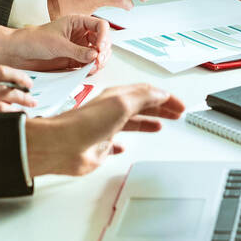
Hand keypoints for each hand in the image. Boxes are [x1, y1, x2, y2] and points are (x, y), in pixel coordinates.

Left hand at [0, 16, 108, 70]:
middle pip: (103, 41)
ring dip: (99, 62)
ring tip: (92, 67)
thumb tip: (94, 55)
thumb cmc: (33, 40)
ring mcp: (78, 48)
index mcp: (77, 22)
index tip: (100, 48)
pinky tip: (87, 70)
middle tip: (98, 60)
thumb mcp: (57, 44)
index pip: (100, 25)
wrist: (18, 53)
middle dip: (104, 52)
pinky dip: (91, 69)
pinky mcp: (74, 61)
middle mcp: (80, 35)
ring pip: (98, 55)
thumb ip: (77, 51)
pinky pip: (89, 65)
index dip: (104, 36)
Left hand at [24, 83, 183, 176]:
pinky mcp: (99, 146)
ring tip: (161, 124)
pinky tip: (126, 147)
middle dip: (161, 108)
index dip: (166, 98)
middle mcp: (112, 110)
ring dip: (148, 122)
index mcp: (118, 97)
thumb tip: (161, 93)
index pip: (148, 93)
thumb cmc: (85, 123)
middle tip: (176, 113)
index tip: (180, 106)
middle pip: (143, 106)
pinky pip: (115, 143)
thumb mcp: (121, 103)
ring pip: (132, 123)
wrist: (61, 145)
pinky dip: (124, 143)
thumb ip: (143, 97)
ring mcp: (106, 128)